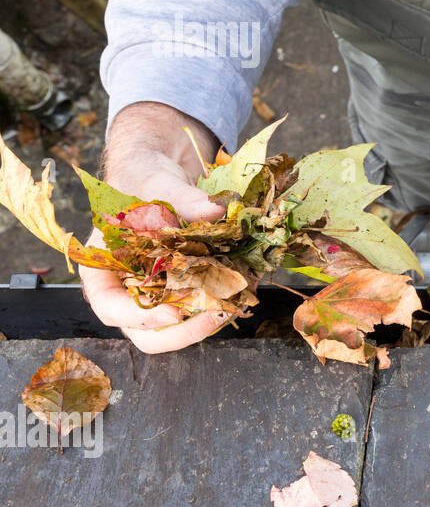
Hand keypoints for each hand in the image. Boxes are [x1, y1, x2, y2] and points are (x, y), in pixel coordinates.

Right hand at [81, 103, 227, 352]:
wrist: (163, 173)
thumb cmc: (144, 180)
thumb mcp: (156, 185)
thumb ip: (181, 200)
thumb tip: (215, 211)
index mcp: (104, 270)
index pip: (111, 308)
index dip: (139, 317)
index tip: (173, 312)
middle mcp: (129, 289)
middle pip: (147, 333)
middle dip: (183, 332)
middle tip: (215, 316)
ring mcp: (160, 292)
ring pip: (180, 326)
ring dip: (210, 320)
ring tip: (237, 302)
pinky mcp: (189, 286)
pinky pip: (205, 304)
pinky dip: (226, 300)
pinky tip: (247, 285)